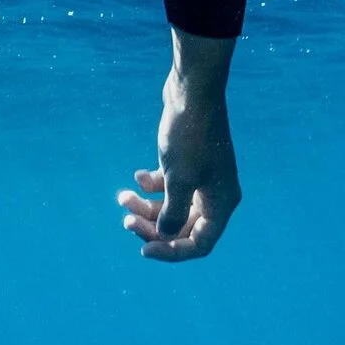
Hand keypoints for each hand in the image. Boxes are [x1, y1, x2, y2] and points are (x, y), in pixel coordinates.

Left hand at [118, 36, 241, 264]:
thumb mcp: (178, 180)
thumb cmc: (189, 136)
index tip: (143, 250)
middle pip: (182, 227)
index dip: (171, 252)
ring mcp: (203, 178)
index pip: (199, 243)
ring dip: (147, 206)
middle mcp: (215, 195)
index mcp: (221, 203)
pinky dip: (152, 186)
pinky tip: (137, 176)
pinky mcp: (189, 162)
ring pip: (173, 206)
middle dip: (153, 226)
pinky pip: (170, 186)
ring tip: (122, 197)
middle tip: (126, 220)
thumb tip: (163, 235)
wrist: (192, 92)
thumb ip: (172, 213)